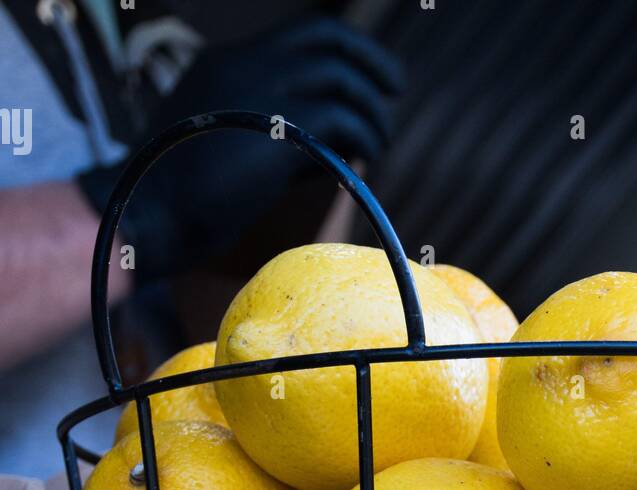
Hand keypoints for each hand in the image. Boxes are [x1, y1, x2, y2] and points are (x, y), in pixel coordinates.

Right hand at [77, 16, 403, 279]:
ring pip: (341, 76)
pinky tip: (363, 161)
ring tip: (377, 144)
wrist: (145, 211)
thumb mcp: (226, 151)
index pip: (298, 36)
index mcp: (225, 64)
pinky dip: (362, 138)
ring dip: (371, 110)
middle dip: (370, 60)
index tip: (369, 79)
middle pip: (325, 36)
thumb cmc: (179, 200)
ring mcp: (258, 88)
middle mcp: (243, 63)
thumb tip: (332, 150)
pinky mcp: (276, 126)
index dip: (341, 52)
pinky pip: (342, 118)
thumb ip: (274, 137)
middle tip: (394, 90)